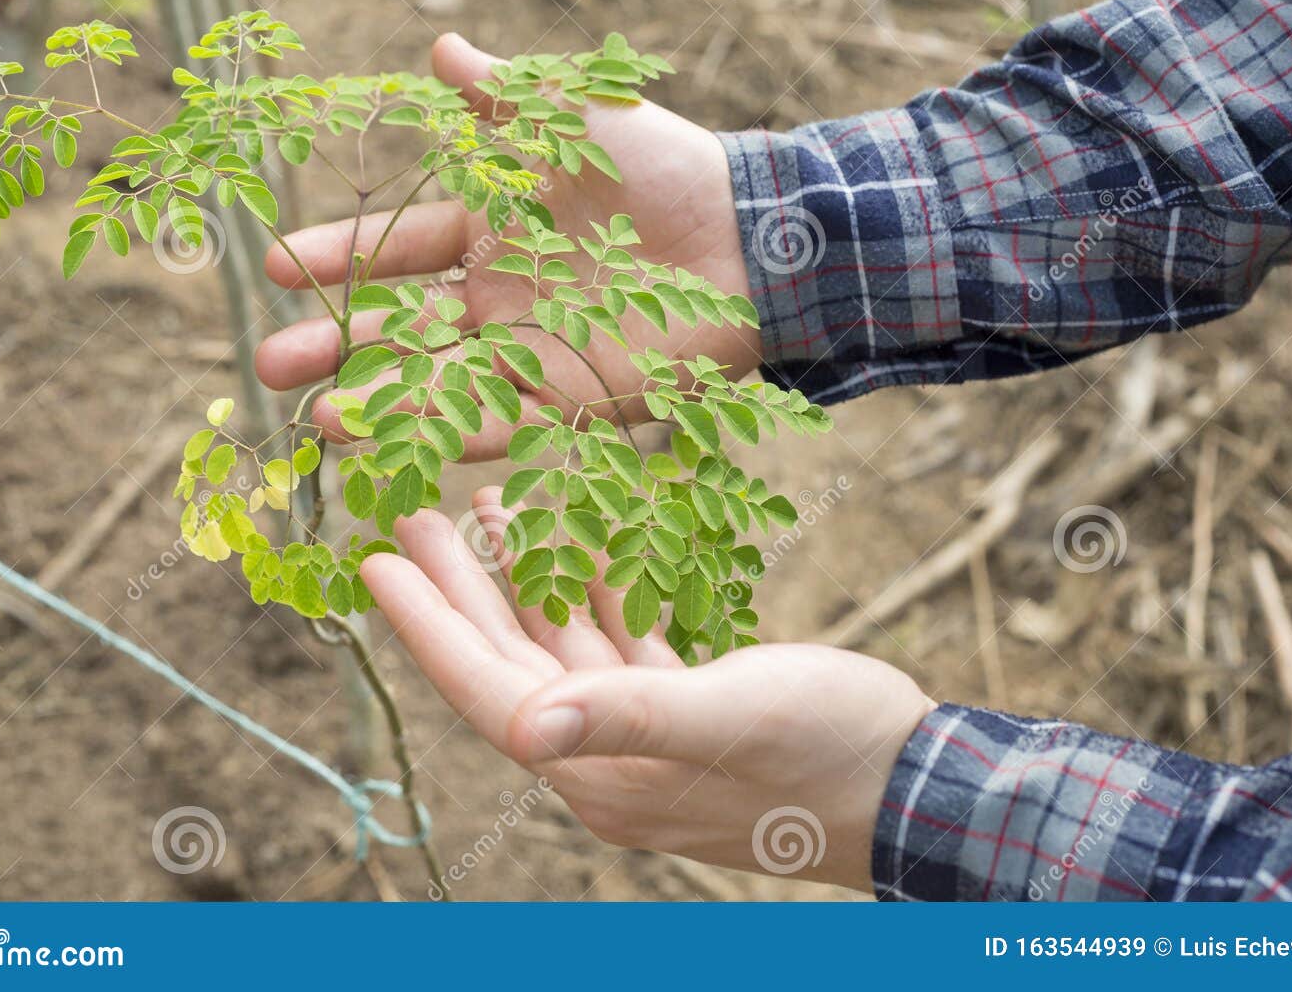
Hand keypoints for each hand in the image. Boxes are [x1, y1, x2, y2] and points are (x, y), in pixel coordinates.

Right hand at [254, 33, 760, 456]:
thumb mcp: (576, 119)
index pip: (396, 246)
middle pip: (398, 327)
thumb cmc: (666, 168)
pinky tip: (389, 443)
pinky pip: (499, 424)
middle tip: (265, 364)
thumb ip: (505, 98)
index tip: (273, 264)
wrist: (749, 238)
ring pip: (436, 383)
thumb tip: (438, 48)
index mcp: (491, 230)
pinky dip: (445, 434)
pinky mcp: (571, 402)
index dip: (335, 254)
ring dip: (375, 401)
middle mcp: (498, 297)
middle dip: (330, 344)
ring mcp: (530, 354)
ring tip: (314, 418)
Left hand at [360, 489, 934, 892]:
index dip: (427, 625)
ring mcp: (648, 738)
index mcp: (599, 768)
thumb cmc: (828, 753)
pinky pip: (620, 646)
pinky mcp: (690, 713)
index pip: (486, 689)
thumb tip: (526, 727)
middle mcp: (608, 757)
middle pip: (510, 661)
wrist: (917, 785)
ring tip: (486, 507)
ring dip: (523, 581)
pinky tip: (580, 541)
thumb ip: (628, 717)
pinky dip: (595, 591)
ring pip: (562, 647)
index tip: (373, 560)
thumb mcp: (728, 720)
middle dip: (460, 589)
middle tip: (412, 515)